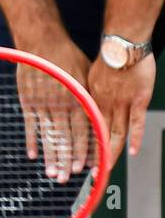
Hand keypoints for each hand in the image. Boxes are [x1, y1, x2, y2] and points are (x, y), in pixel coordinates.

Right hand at [14, 35, 91, 182]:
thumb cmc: (66, 56)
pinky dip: (31, 140)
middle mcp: (59, 105)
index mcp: (76, 100)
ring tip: (50, 172)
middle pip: (64, 138)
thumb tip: (97, 118)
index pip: (82, 131)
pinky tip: (32, 154)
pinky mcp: (27, 101)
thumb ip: (89, 98)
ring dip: (49, 155)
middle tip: (65, 178)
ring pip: (47, 135)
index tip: (83, 167)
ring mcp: (41, 104)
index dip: (82, 150)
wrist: (40, 42)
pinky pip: (30, 125)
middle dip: (65, 160)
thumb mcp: (86, 76)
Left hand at [88, 52, 156, 167]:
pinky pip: (136, 123)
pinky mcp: (138, 100)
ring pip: (116, 132)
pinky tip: (132, 152)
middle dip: (96, 155)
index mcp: (92, 99)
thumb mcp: (88, 76)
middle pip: (100, 135)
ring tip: (107, 168)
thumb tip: (83, 104)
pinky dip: (135, 138)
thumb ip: (88, 93)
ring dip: (112, 152)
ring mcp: (122, 103)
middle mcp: (105, 104)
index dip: (84, 145)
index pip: (87, 128)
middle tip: (92, 172)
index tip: (79, 160)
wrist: (122, 45)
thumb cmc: (107, 57)